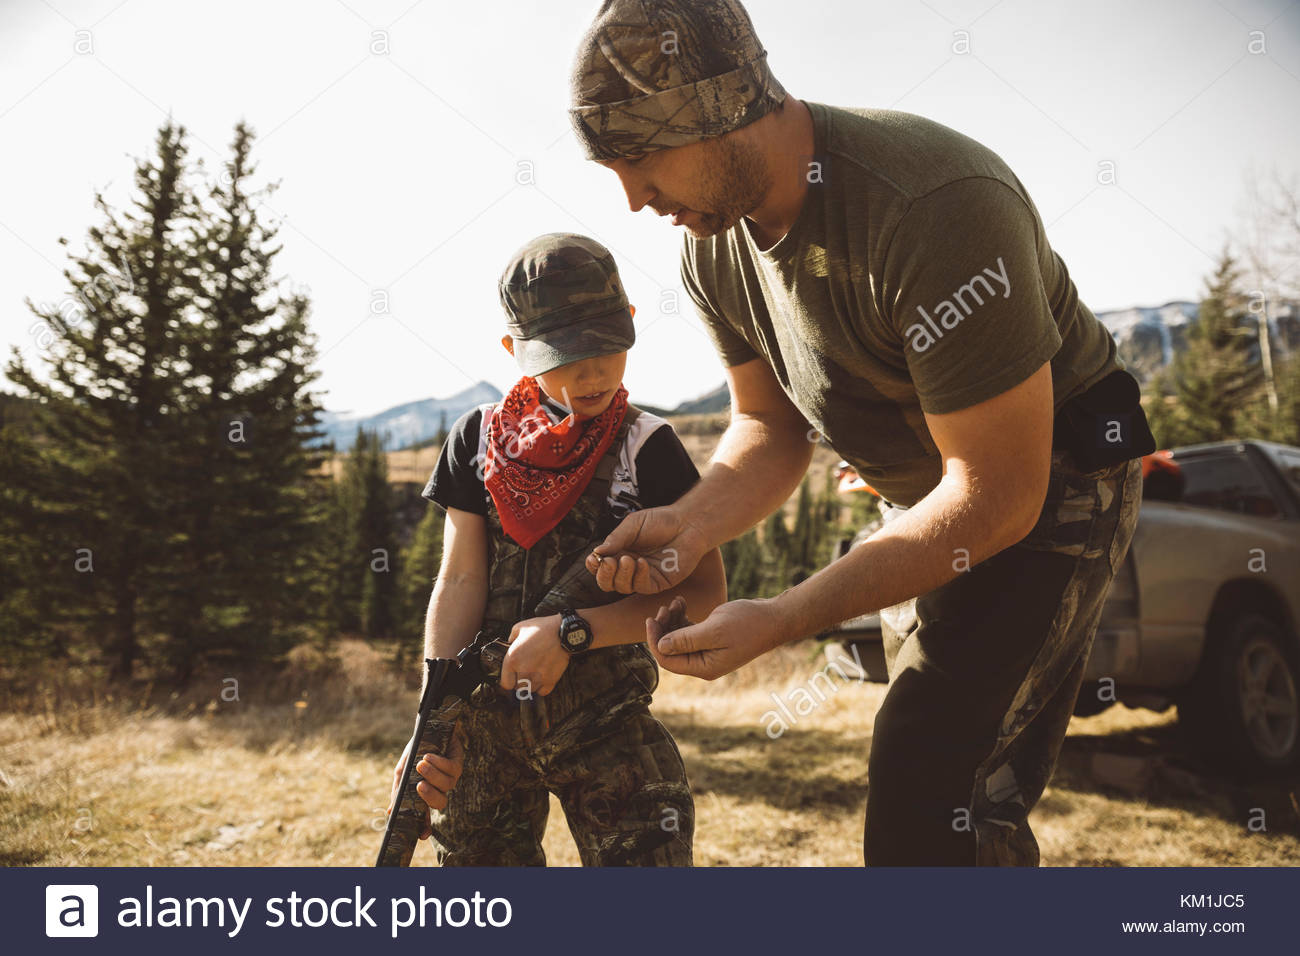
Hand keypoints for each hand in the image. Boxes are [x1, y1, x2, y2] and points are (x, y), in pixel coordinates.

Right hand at [386, 732, 464, 839]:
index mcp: (425, 794)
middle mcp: (439, 788)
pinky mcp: (458, 762)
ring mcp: (451, 777)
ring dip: (433, 774)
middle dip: (430, 796)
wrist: (426, 728)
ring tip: (421, 763)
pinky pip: (452, 769)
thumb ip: (398, 791)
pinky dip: (439, 763)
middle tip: (419, 785)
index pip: (427, 816)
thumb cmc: (414, 752)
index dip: (426, 827)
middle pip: (441, 803)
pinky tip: (429, 756)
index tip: (422, 835)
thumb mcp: (402, 771)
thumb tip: (391, 813)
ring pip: (447, 785)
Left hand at [500, 614, 567, 696]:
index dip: (508, 680)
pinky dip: (542, 687)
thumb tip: (510, 643)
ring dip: (531, 684)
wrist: (563, 632)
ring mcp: (538, 677)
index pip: (505, 683)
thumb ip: (511, 638)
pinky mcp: (551, 679)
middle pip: (518, 688)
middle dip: (519, 681)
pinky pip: (543, 691)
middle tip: (524, 672)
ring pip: (530, 690)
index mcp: (513, 659)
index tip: (511, 677)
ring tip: (534, 674)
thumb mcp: (520, 627)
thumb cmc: (542, 629)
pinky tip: (542, 678)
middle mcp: (524, 670)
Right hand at [585, 505, 708, 593]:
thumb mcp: (633, 525)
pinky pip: (642, 586)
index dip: (594, 565)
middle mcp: (628, 567)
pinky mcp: (658, 583)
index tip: (594, 558)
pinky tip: (642, 562)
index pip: (600, 566)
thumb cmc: (661, 521)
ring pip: (623, 587)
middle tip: (607, 562)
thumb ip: (616, 538)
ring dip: (621, 575)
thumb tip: (596, 552)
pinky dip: (639, 576)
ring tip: (628, 559)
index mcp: (619, 552)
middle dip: (604, 575)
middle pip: (607, 582)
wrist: (687, 523)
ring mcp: (643, 576)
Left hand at [645, 595, 786, 680]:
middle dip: (663, 629)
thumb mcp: (714, 630)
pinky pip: (688, 632)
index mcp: (704, 668)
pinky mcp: (711, 640)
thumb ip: (686, 639)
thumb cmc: (748, 623)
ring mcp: (708, 653)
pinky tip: (682, 603)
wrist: (774, 618)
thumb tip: (660, 646)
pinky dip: (682, 618)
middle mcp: (704, 664)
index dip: (654, 641)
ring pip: (678, 639)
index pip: (668, 661)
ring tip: (675, 602)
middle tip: (663, 607)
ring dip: (672, 621)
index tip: (650, 620)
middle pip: (670, 650)